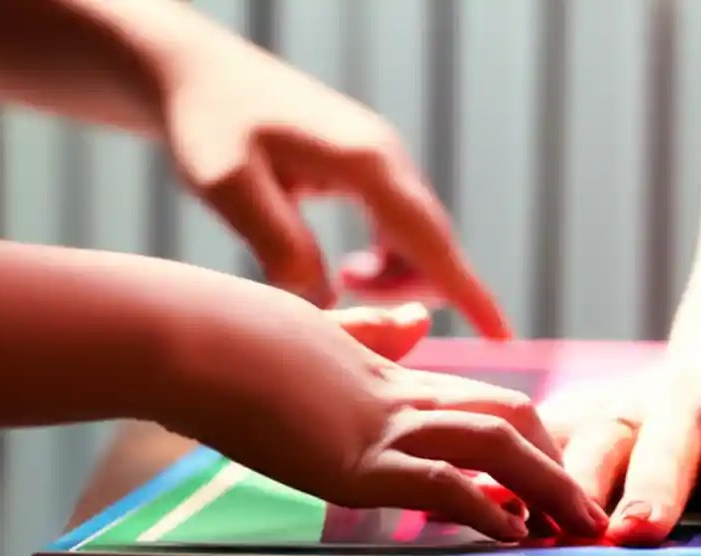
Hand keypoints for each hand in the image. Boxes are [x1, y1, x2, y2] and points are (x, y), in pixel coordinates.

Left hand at [161, 41, 509, 337]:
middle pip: (433, 246)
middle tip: (345, 295)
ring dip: (394, 276)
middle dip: (409, 290)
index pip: (431, 242)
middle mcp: (387, 159)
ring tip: (338, 279)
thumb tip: (329, 302)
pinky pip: (401, 229)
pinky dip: (387, 260)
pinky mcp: (370, 169)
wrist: (197, 74)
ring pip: (419, 241)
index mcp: (364, 163)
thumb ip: (278, 246)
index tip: (503, 337)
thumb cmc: (207, 123)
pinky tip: (344, 267)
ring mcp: (383, 162)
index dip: (469, 294)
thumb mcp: (227, 187)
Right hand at [166, 295, 605, 540]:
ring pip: (495, 446)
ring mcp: (380, 427)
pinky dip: (485, 510)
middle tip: (586, 507)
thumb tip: (418, 321)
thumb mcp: (312, 333)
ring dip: (546, 489)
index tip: (550, 472)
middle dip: (555, 464)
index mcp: (387, 374)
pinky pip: (442, 484)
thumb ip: (369, 334)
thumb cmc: (229, 334)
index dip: (525, 438)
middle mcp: (397, 396)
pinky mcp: (354, 461)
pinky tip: (511, 533)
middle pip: (508, 418)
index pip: (478, 402)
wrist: (184, 337)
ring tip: (578, 527)